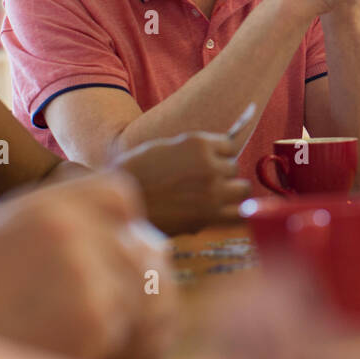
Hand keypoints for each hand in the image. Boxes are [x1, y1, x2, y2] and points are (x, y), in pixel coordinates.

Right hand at [0, 173, 175, 358]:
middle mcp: (69, 232)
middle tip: (91, 309)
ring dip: (123, 318)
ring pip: (141, 292)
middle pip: (139, 250)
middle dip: (123, 282)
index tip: (105, 253)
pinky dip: (115, 349)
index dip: (120, 225)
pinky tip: (76, 352)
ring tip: (82, 332)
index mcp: (47, 206)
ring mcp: (85, 275)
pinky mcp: (94, 320)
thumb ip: (65, 219)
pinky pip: (132, 332)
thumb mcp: (5, 233)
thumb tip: (145, 237)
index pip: (120, 195)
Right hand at [114, 131, 250, 234]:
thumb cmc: (136, 175)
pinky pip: (240, 214)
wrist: (118, 204)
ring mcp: (212, 190)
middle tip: (204, 185)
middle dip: (223, 176)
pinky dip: (236, 215)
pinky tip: (225, 216)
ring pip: (241, 189)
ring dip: (230, 194)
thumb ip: (194, 151)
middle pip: (234, 168)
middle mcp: (209, 164)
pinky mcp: (209, 215)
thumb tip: (222, 153)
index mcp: (198, 142)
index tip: (211, 164)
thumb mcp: (165, 149)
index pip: (229, 146)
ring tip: (212, 200)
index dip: (220, 156)